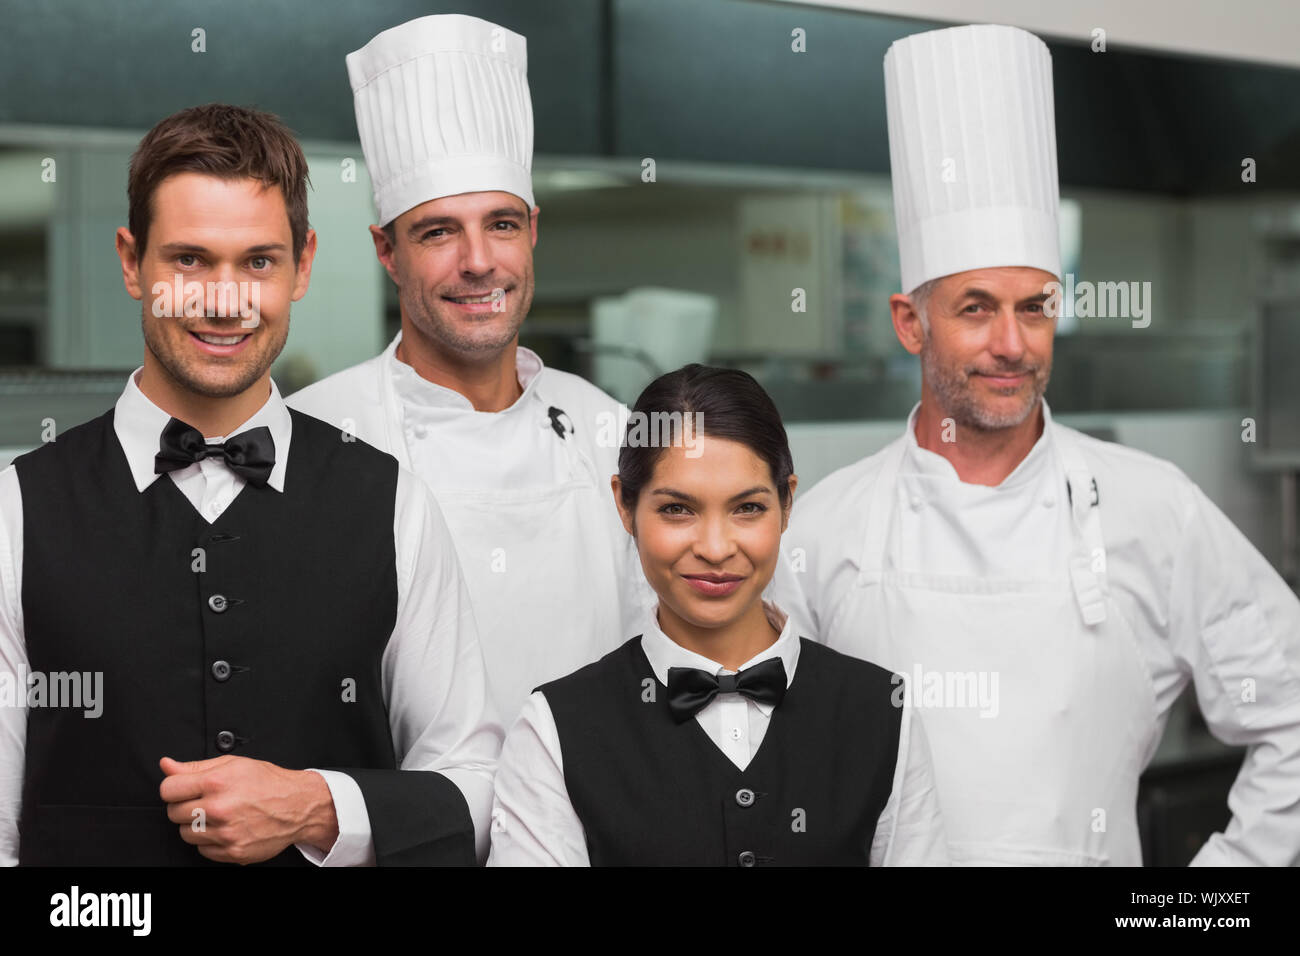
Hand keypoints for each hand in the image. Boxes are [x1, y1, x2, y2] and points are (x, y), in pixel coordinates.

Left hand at [159, 755, 339, 864]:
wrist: (298, 806)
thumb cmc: (268, 782)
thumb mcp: (233, 764)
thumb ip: (194, 767)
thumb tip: (166, 765)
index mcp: (216, 782)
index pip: (168, 789)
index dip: (174, 787)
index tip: (183, 789)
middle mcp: (219, 808)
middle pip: (173, 813)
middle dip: (185, 806)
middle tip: (205, 801)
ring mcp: (226, 833)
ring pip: (185, 834)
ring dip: (196, 826)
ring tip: (217, 815)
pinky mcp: (232, 851)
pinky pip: (202, 850)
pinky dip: (210, 841)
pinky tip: (226, 828)